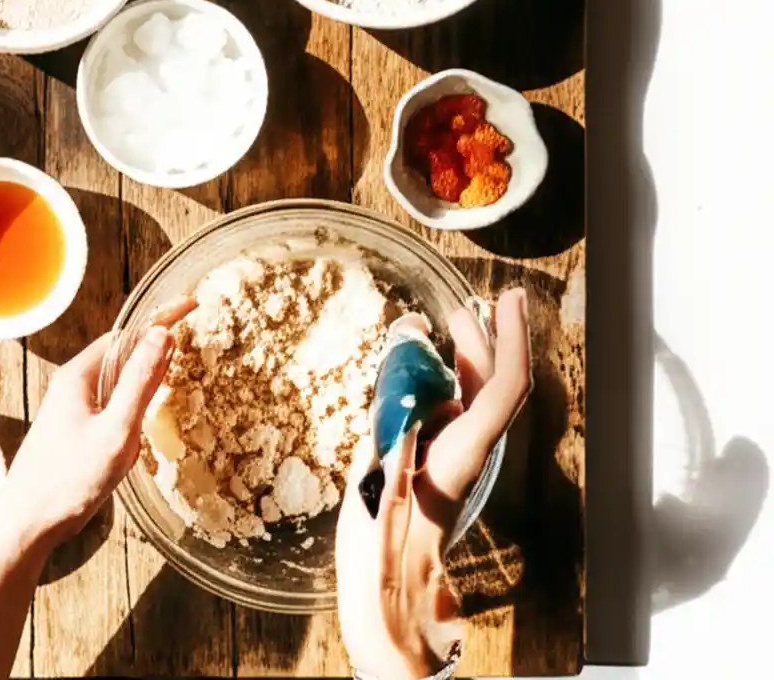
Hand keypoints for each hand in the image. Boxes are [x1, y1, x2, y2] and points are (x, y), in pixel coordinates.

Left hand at [0, 300, 195, 547]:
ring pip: (119, 384)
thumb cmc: (68, 481)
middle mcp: (73, 386)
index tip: (193, 304)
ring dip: (145, 382)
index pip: (129, 334)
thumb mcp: (115, 431)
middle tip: (192, 337)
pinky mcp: (75, 433)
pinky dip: (133, 409)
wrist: (25, 525)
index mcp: (80, 376)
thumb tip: (162, 335)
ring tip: (177, 373)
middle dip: (155, 346)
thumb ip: (140, 383)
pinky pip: (112, 408)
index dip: (162, 318)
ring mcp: (72, 410)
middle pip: (123, 355)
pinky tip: (142, 426)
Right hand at [337, 289, 530, 678]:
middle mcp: (468, 452)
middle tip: (465, 304)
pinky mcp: (437, 468)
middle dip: (484, 338)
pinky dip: (438, 385)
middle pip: (492, 384)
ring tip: (442, 327)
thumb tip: (407, 352)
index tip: (508, 299)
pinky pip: (447, 414)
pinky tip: (416, 377)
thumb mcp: (381, 478)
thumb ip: (396, 410)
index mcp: (463, 453)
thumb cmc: (383, 548)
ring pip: (471, 398)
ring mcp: (453, 460)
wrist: (387, 595)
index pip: (505, 386)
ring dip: (463, 359)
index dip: (511, 339)